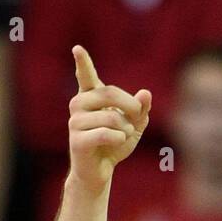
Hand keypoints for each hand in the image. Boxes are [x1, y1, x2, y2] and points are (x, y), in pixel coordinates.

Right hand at [68, 45, 151, 192]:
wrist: (100, 171)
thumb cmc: (114, 144)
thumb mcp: (134, 125)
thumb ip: (141, 109)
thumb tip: (146, 93)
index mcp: (90, 96)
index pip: (85, 76)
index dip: (82, 62)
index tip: (77, 48)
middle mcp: (79, 105)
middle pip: (108, 93)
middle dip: (130, 105)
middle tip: (138, 115)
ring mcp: (75, 122)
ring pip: (110, 117)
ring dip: (125, 128)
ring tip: (124, 135)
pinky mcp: (77, 140)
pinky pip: (105, 134)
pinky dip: (119, 139)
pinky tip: (118, 142)